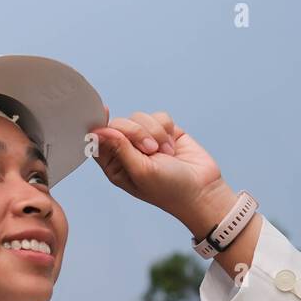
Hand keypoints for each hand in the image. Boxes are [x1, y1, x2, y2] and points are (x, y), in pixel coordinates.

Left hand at [90, 109, 226, 228]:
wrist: (201, 189)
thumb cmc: (168, 189)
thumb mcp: (140, 171)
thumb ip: (120, 148)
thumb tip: (98, 131)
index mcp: (115, 165)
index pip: (99, 140)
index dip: (99, 125)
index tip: (104, 111)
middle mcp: (128, 150)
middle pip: (120, 124)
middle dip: (137, 132)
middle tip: (151, 150)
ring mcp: (146, 139)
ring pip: (140, 117)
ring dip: (155, 133)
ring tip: (165, 153)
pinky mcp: (164, 131)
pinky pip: (159, 117)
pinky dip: (166, 130)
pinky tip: (172, 147)